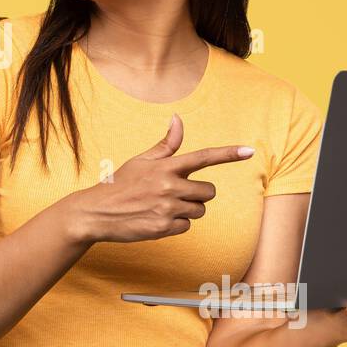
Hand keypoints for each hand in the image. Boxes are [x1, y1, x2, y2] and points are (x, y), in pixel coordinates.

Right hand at [65, 113, 254, 244]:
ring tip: (163, 207)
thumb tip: (178, 118)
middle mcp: (169, 185)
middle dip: (198, 194)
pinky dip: (176, 225)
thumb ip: (166, 144)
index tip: (249, 151)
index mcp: (166, 166)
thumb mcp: (141, 160)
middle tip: (176, 194)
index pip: (203, 157)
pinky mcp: (164, 227)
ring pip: (199, 210)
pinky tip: (157, 219)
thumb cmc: (120, 184)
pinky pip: (187, 226)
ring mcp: (167, 207)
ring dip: (187, 210)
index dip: (228, 154)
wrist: (97, 212)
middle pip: (209, 192)